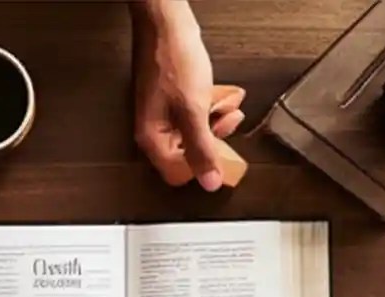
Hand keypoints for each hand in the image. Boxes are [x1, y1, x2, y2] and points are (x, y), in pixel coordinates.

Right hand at [132, 1, 239, 190]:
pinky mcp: (171, 101)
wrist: (166, 23)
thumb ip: (202, 149)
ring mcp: (162, 115)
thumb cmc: (175, 62)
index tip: (226, 157)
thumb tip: (209, 185)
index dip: (203, 168)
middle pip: (188, 155)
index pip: (178, 174)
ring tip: (231, 105)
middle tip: (230, 122)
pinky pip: (194, 116)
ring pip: (195, 134)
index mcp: (153, 139)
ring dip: (217, 123)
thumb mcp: (194, 110)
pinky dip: (211, 109)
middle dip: (214, 141)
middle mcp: (154, 131)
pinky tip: (224, 96)